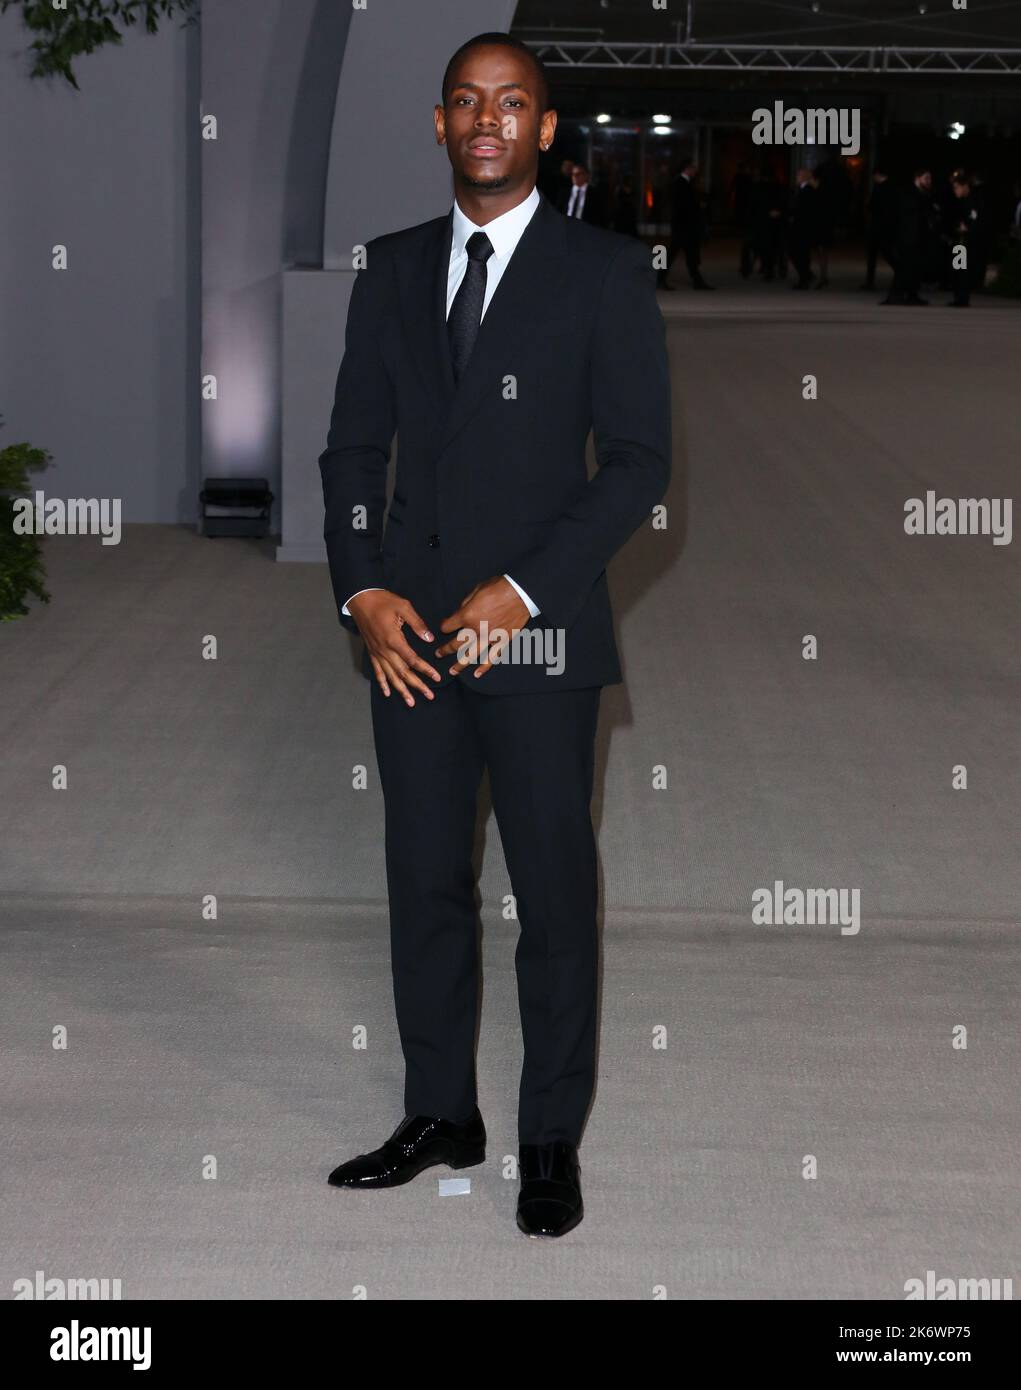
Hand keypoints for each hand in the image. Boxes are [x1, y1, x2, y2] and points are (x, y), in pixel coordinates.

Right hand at [348, 589, 440, 705]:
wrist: (360, 599)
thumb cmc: (382, 601)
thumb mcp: (403, 606)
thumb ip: (417, 624)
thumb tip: (429, 638)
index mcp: (394, 639)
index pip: (413, 660)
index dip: (426, 670)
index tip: (437, 678)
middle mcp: (385, 650)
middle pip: (403, 673)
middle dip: (417, 685)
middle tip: (430, 696)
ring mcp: (377, 653)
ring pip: (390, 676)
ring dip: (401, 690)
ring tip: (411, 702)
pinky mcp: (372, 652)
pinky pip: (377, 671)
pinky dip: (382, 683)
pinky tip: (388, 693)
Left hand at [435, 576, 530, 679]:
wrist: (521, 593)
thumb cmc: (498, 588)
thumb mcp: (476, 590)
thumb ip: (465, 604)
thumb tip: (461, 612)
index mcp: (466, 615)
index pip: (448, 626)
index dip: (443, 627)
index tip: (444, 627)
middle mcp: (475, 630)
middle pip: (455, 644)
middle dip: (445, 650)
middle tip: (438, 654)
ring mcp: (489, 638)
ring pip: (470, 655)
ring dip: (459, 664)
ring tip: (452, 671)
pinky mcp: (502, 642)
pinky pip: (491, 657)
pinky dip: (484, 667)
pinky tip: (477, 674)